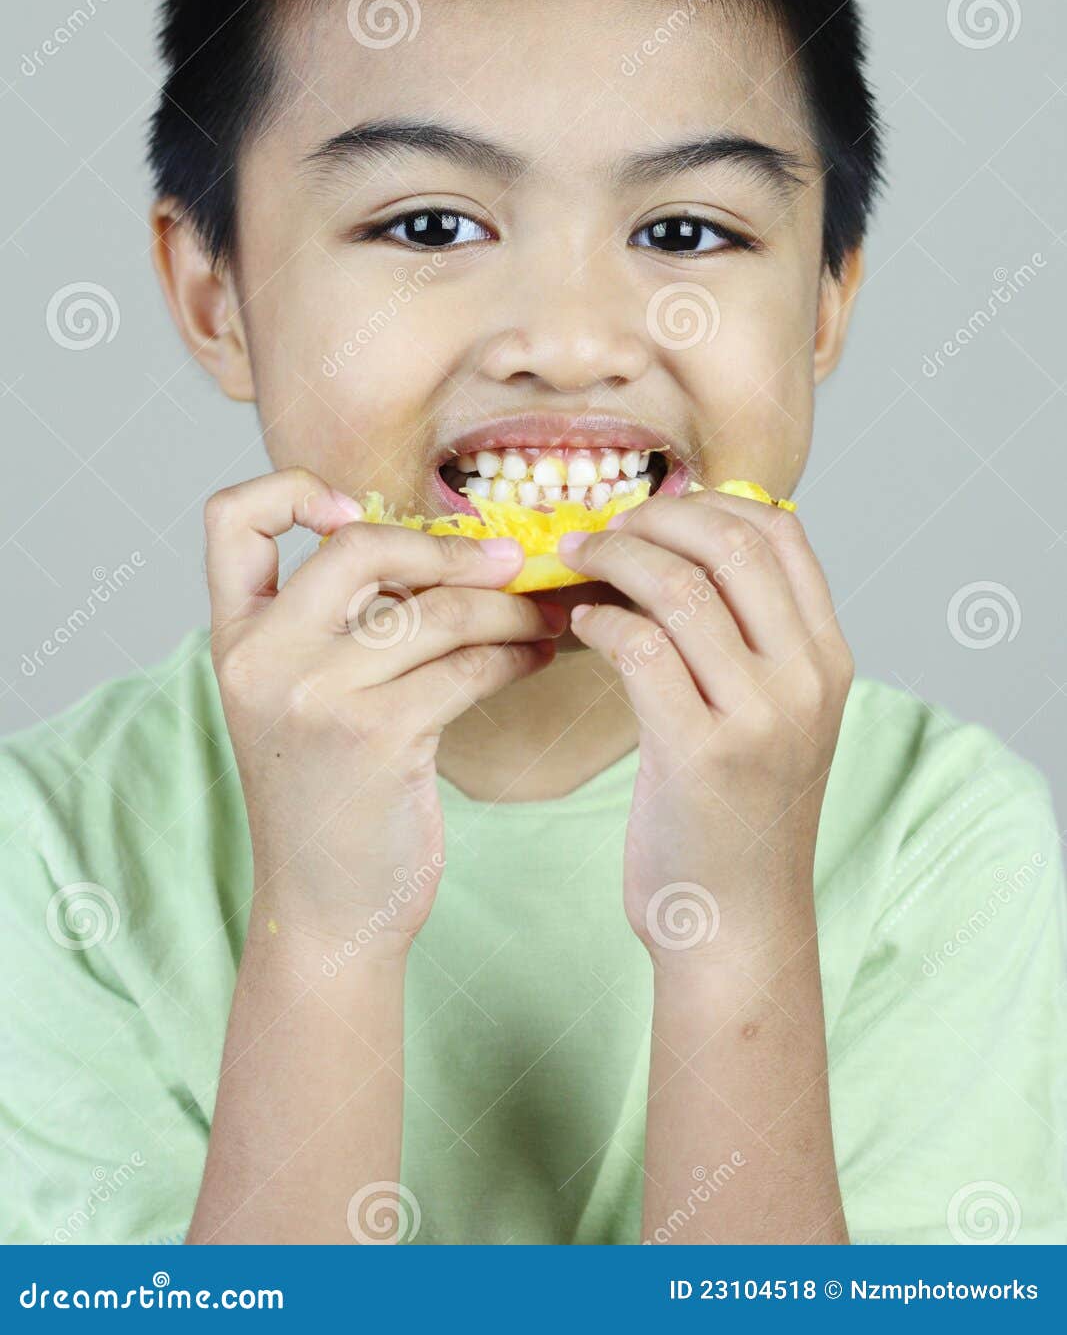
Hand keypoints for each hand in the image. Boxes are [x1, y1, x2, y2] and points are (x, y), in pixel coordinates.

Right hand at [205, 467, 562, 950]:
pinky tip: (536, 660)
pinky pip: (468, 666)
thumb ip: (333, 625)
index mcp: (236, 639)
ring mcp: (315, 696)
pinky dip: (517, 656)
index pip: (231, 517)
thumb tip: (444, 548)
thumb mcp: (298, 701)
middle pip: (360, 546)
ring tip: (541, 620)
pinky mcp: (376, 736)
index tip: (356, 512)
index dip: (294, 493)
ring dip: (507, 609)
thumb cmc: (331, 798)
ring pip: (435, 610)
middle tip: (509, 564)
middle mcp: (262, 659)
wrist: (327, 911)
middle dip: (449, 551)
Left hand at [559, 490, 853, 970]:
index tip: (652, 513)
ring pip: (678, 586)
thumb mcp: (775, 714)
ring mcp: (758, 716)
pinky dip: (597, 619)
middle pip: (728, 541)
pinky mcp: (699, 753)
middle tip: (599, 531)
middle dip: (651, 519)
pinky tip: (578, 626)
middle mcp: (805, 678)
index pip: (779, 530)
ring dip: (611, 559)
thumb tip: (685, 545)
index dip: (706, 502)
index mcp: (828, 657)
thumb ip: (753, 636)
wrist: (736, 924)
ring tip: (574, 566)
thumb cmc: (738, 813)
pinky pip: (638, 646)